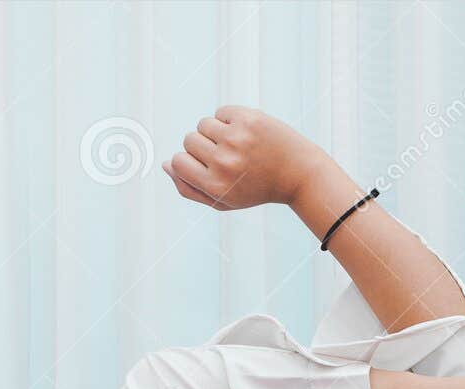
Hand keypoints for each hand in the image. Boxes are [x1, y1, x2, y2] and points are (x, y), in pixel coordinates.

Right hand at [162, 106, 327, 210]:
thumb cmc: (256, 189)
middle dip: (203, 146)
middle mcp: (224, 162)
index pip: (178, 162)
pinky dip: (229, 119)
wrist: (298, 173)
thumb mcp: (223, 200)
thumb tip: (166, 164)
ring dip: (215, 131)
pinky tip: (246, 133)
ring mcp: (236, 138)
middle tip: (227, 156)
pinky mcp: (248, 118)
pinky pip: (221, 112)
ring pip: (203, 124)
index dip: (188, 161)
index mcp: (216, 185)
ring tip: (237, 144)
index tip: (205, 165)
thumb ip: (189, 188)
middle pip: (189, 140)